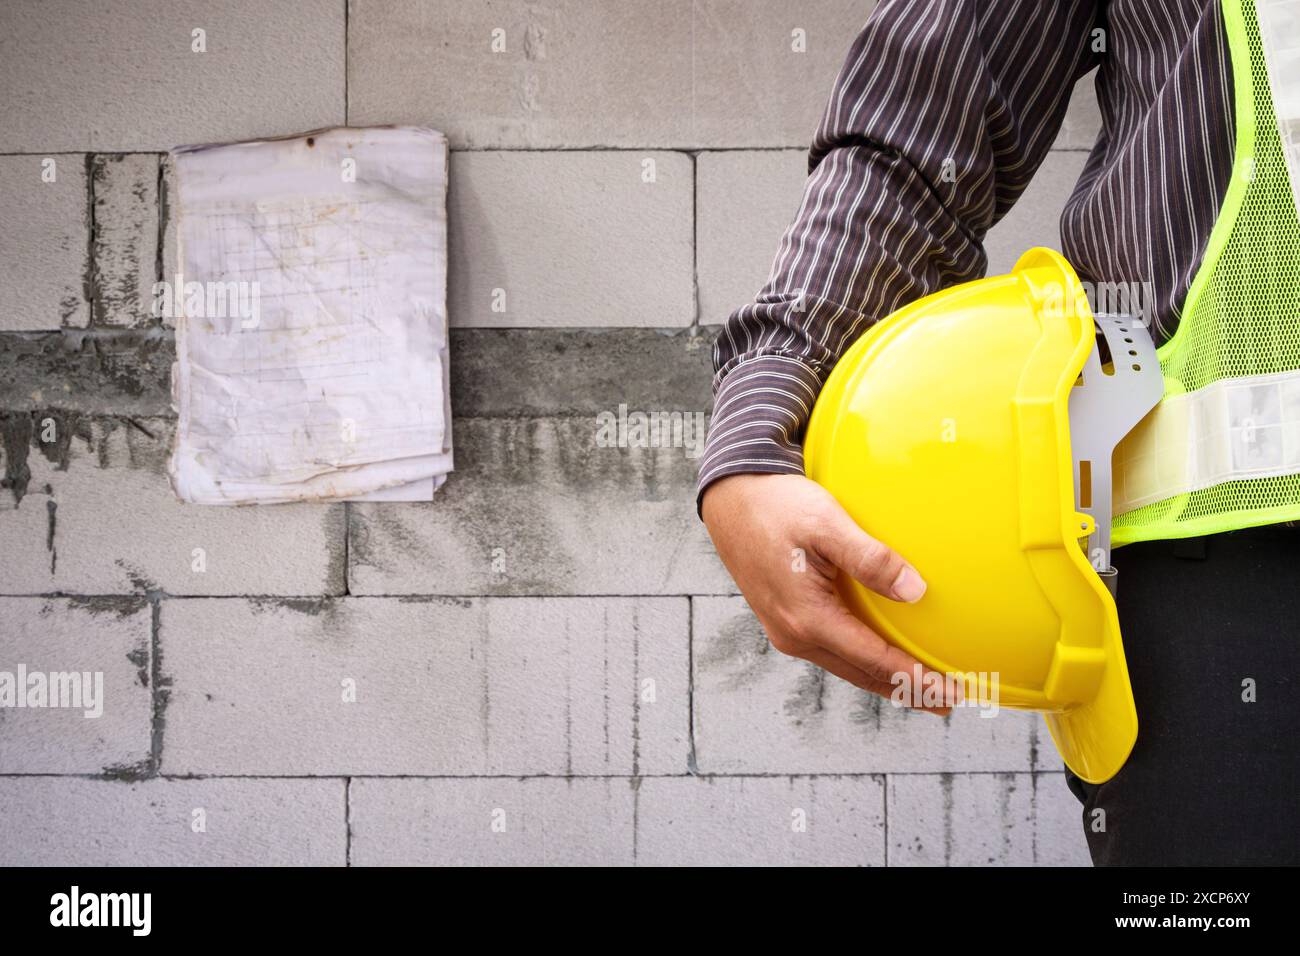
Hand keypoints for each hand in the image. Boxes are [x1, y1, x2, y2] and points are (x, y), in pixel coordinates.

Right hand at [701, 472, 956, 712]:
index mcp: (806, 617)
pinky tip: (879, 655)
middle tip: (947, 703)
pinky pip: (833, 650)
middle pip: (861, 675)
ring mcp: (786, 630)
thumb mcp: (827, 523)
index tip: (951, 693)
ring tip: (921, 686)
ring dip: (884, 679)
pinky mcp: (785, 619)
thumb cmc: (776, 505)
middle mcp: (793, 634)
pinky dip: (863, 661)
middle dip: (906, 691)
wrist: (732, 497)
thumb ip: (871, 559)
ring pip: (846, 666)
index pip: (874, 661)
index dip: (915, 680)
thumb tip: (916, 592)